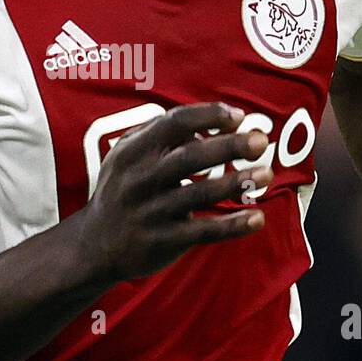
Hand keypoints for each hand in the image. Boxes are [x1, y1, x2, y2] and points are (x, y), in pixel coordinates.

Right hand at [77, 101, 271, 286]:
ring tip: (266, 174)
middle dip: (229, 146)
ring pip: (199, 194)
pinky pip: (203, 231)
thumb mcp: (126, 155)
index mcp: (134, 151)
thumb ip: (161, 134)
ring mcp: (151, 211)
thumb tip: (210, 124)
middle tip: (261, 141)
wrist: (95, 244)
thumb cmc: (124, 189)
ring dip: (235, 182)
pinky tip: (257, 218)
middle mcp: (141, 179)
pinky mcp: (163, 241)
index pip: (174, 122)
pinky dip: (232, 225)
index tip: (238, 116)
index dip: (208, 116)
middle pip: (191, 156)